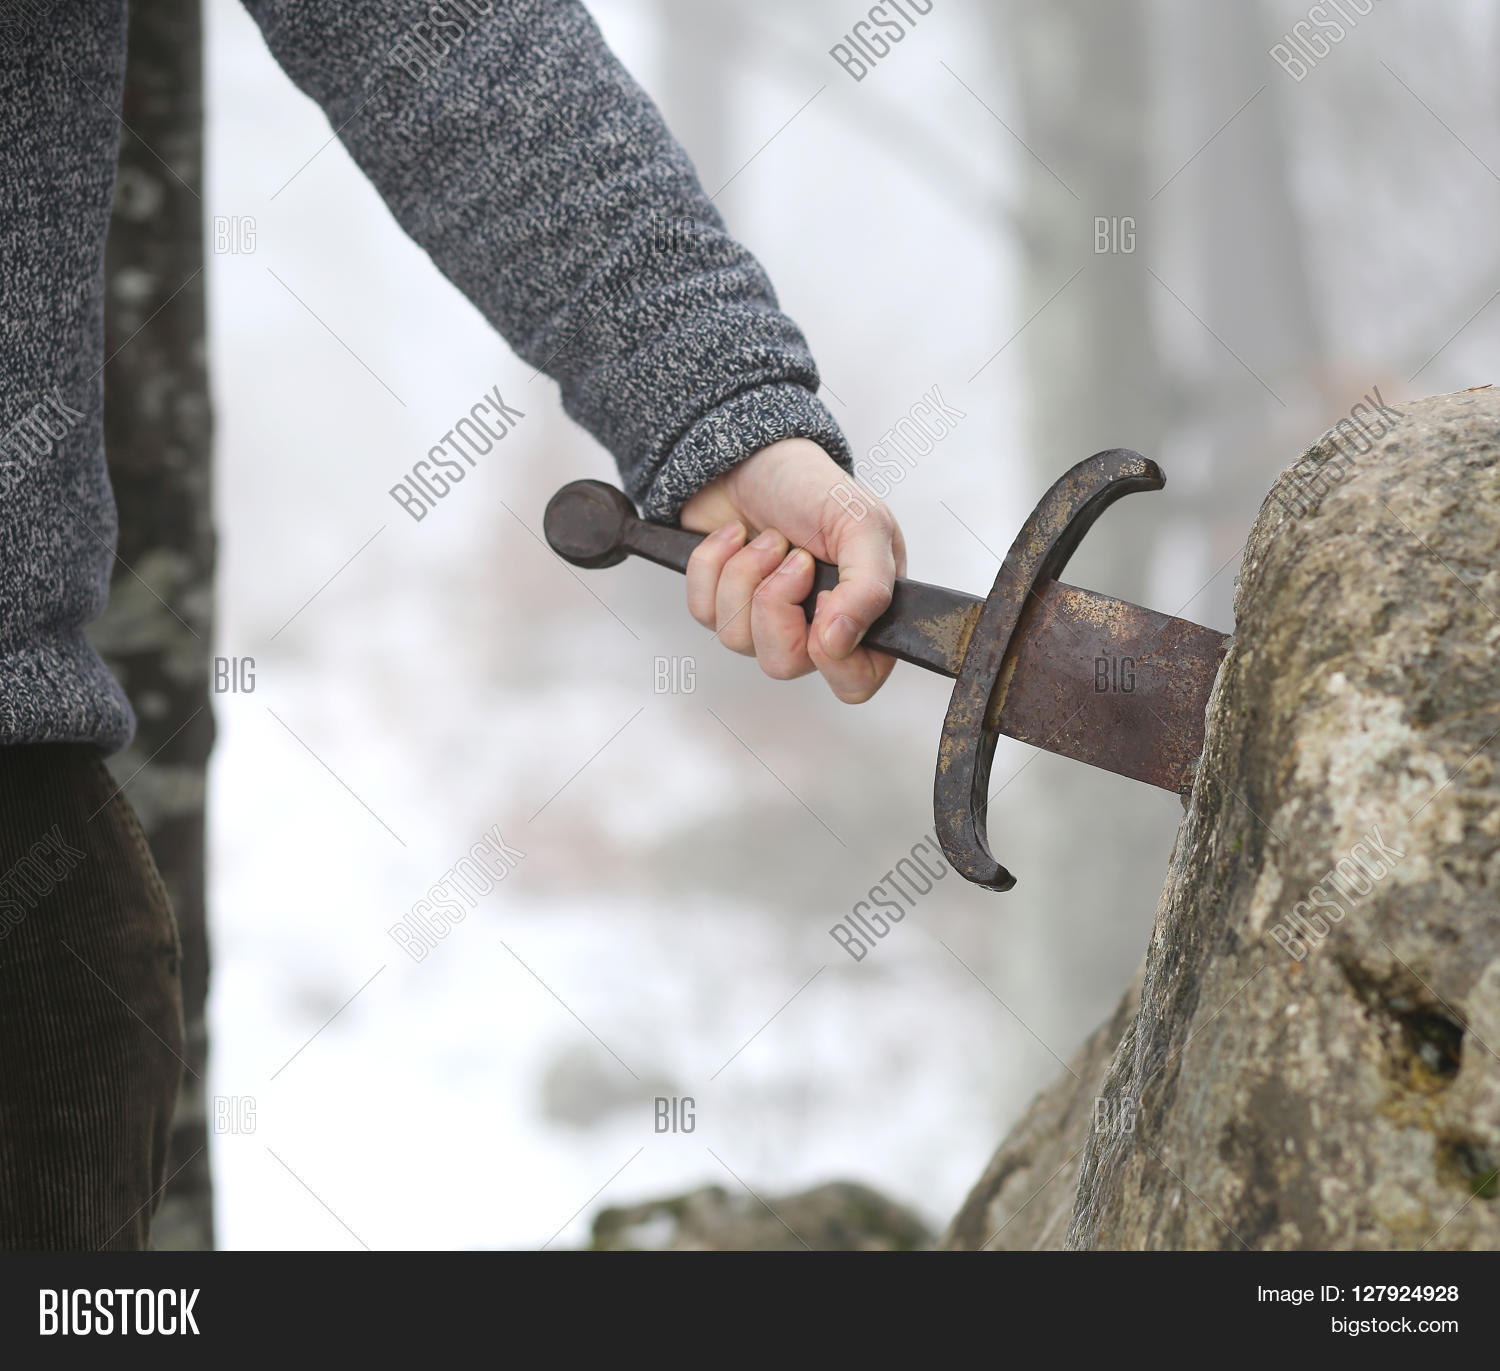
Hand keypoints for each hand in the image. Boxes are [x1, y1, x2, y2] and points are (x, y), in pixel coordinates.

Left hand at [679, 437, 904, 702]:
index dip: (833, 656)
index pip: (855, 683)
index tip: (823, 602)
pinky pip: (703, 613)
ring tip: (766, 539)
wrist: (753, 455)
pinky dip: (714, 565)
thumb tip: (841, 642)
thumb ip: (868, 587)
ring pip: (736, 641)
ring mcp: (763, 621)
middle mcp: (812, 628)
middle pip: (784, 665)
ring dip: (746, 574)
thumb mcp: (861, 524)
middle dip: (775, 603)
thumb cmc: (815, 487)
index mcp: (862, 617)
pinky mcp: (720, 605)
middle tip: (792, 557)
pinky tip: (735, 538)